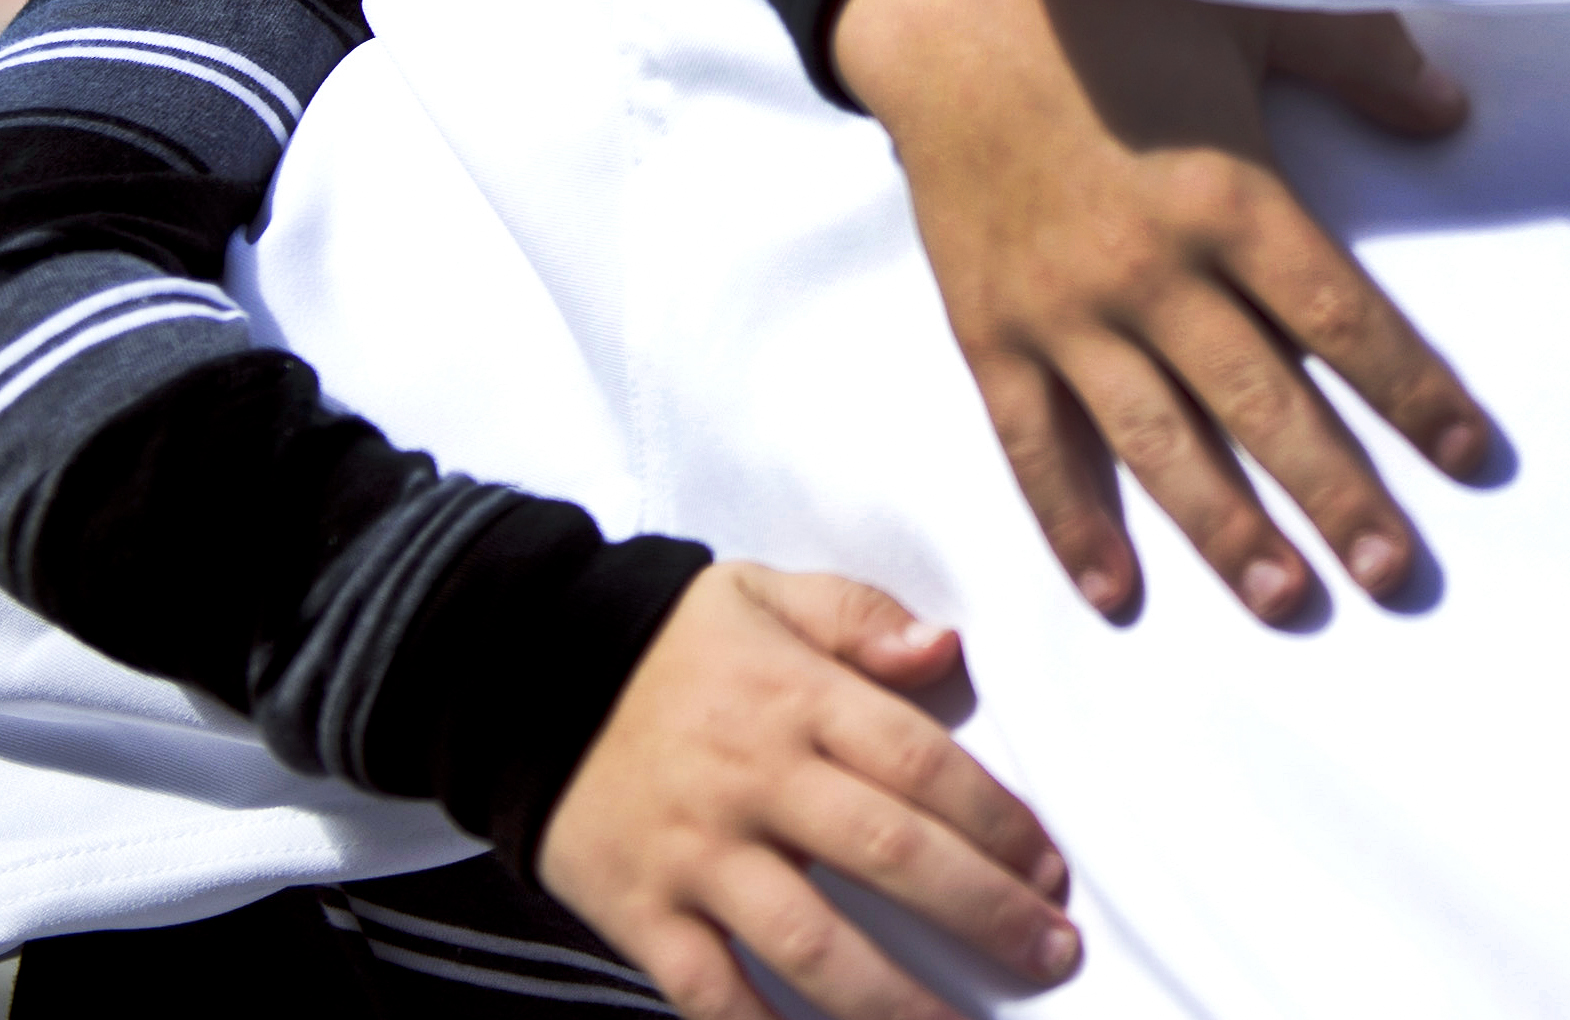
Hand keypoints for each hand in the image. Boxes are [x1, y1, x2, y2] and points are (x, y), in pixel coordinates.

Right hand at [540, 563, 1076, 1019]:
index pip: (923, 764)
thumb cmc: (668, 641)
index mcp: (799, 700)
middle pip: (889, 855)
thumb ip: (860, 616)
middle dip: (983, 911)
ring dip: (896, 1000)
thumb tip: (946, 648)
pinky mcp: (639, 913)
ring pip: (811, 942)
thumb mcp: (765, 594)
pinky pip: (709, 991)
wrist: (514, 675)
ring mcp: (696, 854)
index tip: (1051, 870)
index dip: (997, 821)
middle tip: (1050, 953)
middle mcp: (756, 781)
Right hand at [832, 0, 1492, 622]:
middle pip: (1263, 403)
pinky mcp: (991, 331)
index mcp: (1228, 197)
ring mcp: (1065, 313)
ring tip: (1288, 604)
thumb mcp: (1250, 5)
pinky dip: (1072, 525)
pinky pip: (1033, 446)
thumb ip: (1361, 60)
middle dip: (1335, 493)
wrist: (940, 7)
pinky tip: (1116, 594)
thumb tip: (1455, 112)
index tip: (1472, 458)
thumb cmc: (1107, 2)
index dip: (1413, 393)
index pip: (1342, 320)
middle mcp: (1151, 272)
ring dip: (1225, 532)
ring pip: (1158, 445)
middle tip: (1393, 574)